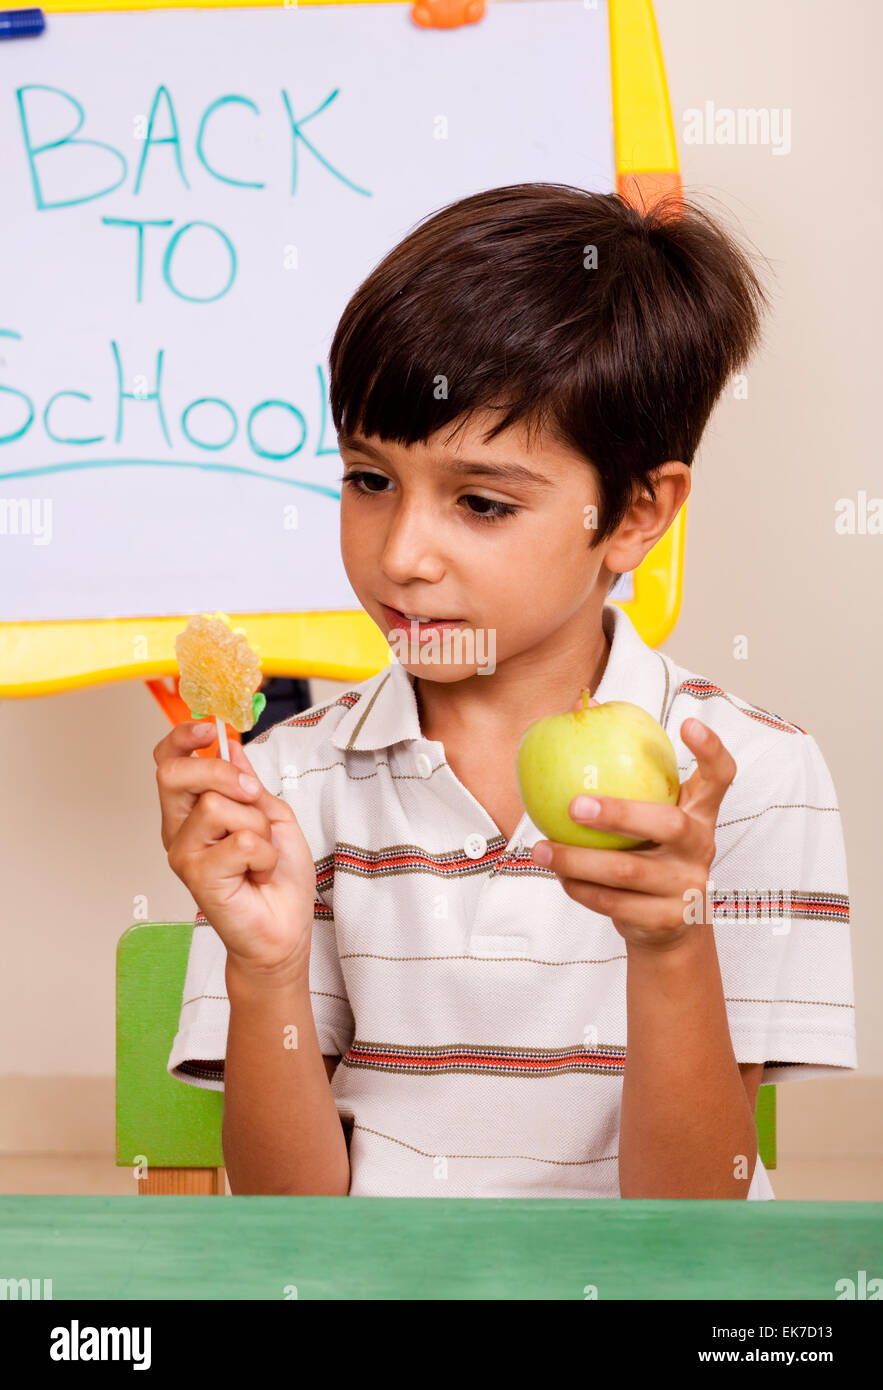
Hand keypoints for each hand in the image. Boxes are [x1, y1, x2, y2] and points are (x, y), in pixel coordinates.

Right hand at [154, 720, 317, 979]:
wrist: (284, 927)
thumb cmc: (276, 877)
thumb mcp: (272, 814)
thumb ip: (248, 782)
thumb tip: (233, 746)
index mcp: (192, 810)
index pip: (168, 762)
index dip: (183, 738)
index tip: (210, 728)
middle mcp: (179, 830)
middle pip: (175, 774)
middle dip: (220, 772)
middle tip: (252, 794)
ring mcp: (184, 854)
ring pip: (215, 805)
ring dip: (256, 824)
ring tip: (261, 851)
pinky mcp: (198, 878)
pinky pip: (239, 841)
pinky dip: (264, 853)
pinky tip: (260, 872)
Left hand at [530, 716, 736, 951]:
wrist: (668, 927)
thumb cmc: (649, 854)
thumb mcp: (647, 816)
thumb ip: (625, 776)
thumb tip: (583, 706)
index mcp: (700, 813)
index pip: (720, 777)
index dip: (712, 750)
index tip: (688, 723)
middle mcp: (701, 846)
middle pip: (670, 825)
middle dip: (621, 814)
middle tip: (574, 804)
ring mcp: (687, 885)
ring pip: (628, 872)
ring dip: (577, 860)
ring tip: (541, 849)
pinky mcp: (667, 920)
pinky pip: (614, 903)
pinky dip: (580, 889)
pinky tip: (558, 876)